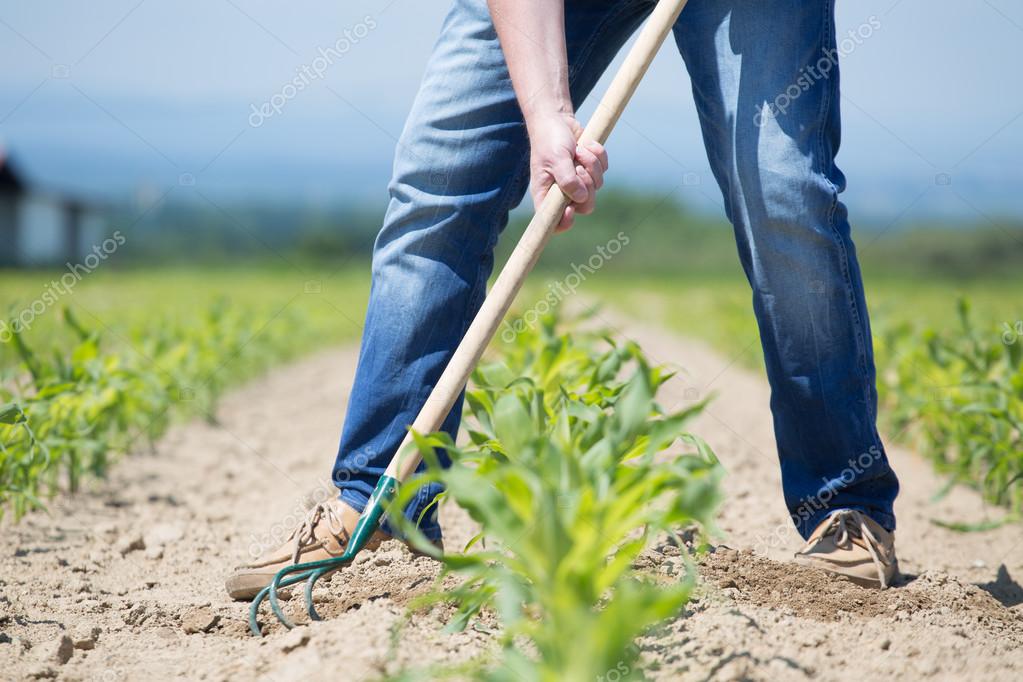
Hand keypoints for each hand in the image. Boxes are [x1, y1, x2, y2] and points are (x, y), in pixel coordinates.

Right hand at [527, 112, 607, 231]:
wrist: (557, 119)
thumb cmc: (549, 140)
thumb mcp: (556, 158)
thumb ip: (567, 179)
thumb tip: (581, 198)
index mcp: (546, 194)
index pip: (553, 221)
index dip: (563, 222)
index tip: (569, 209)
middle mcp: (562, 192)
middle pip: (585, 205)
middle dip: (586, 184)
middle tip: (578, 167)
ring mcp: (578, 181)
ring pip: (597, 185)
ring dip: (591, 164)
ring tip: (578, 150)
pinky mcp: (590, 169)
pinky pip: (603, 169)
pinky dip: (597, 155)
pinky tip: (585, 144)